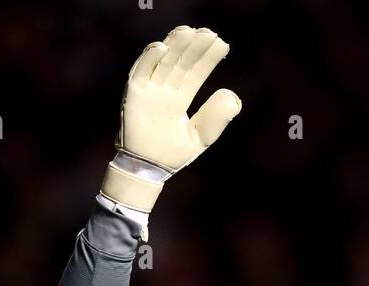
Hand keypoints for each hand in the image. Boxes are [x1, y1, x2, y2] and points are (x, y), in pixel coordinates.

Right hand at [101, 26, 241, 215]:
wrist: (147, 170)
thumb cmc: (173, 154)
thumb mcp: (201, 136)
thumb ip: (216, 117)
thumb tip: (234, 96)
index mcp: (181, 98)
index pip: (196, 72)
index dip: (208, 58)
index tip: (222, 44)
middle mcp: (166, 90)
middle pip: (181, 62)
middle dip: (194, 47)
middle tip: (208, 33)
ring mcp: (150, 90)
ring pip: (163, 62)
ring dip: (175, 46)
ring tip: (189, 32)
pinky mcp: (134, 94)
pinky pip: (141, 72)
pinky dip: (149, 59)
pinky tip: (162, 48)